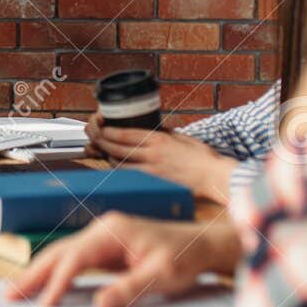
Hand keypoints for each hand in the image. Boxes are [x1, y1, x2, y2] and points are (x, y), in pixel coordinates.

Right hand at [4, 212, 240, 306]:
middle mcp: (101, 231)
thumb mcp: (163, 275)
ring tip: (14, 293)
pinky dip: (54, 274)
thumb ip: (131, 288)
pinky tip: (43, 288)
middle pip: (59, 252)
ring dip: (38, 274)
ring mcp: (101, 238)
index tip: (46, 306)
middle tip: (8, 296)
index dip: (58, 281)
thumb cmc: (185, 257)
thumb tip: (99, 304)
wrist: (201, 244)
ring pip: (62, 255)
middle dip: (33, 274)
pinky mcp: (104, 249)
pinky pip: (72, 261)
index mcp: (112, 232)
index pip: (76, 258)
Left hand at [84, 115, 236, 201]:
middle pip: (116, 147)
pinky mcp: (153, 182)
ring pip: (118, 162)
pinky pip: (128, 175)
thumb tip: (157, 129)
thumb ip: (166, 133)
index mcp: (158, 139)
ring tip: (99, 148)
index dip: (107, 129)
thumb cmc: (203, 158)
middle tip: (92, 135)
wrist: (214, 177)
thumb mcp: (182, 138)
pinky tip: (113, 165)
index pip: (125, 133)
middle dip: (99, 139)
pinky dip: (117, 169)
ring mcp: (151, 170)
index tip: (99, 125)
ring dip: (105, 154)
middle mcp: (152, 154)